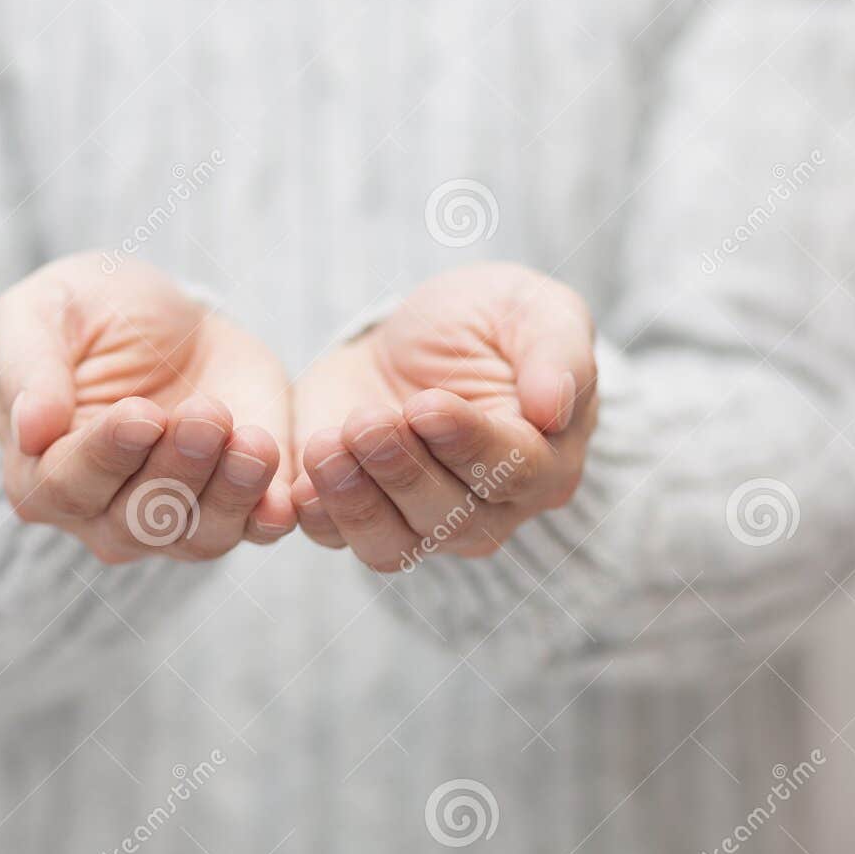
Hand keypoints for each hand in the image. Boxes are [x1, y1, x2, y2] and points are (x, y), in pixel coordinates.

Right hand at [0, 253, 294, 562]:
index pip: (66, 484)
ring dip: (230, 494)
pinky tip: (286, 496)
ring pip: (200, 533)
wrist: (168, 317)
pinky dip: (270, 517)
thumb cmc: (87, 314)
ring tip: (254, 441)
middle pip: (138, 518)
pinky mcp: (238, 503)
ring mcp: (175, 519)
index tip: (141, 415)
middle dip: (177, 468)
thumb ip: (28, 367)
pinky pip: (255, 528)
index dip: (105, 454)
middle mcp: (104, 515)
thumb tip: (30, 430)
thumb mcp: (39, 313)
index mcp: (40, 473)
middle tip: (206, 417)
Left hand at [290, 263, 596, 570]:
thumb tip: (555, 406)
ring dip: (355, 503)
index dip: (468, 443)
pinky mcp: (361, 515)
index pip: (515, 470)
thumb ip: (556, 350)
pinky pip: (338, 538)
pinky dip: (317, 517)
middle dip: (402, 471)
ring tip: (325, 447)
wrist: (413, 337)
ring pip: (393, 544)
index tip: (426, 406)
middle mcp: (490, 509)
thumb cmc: (489, 322)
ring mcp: (424, 523)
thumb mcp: (534, 309)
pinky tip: (298, 481)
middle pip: (451, 517)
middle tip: (365, 422)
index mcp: (546, 461)